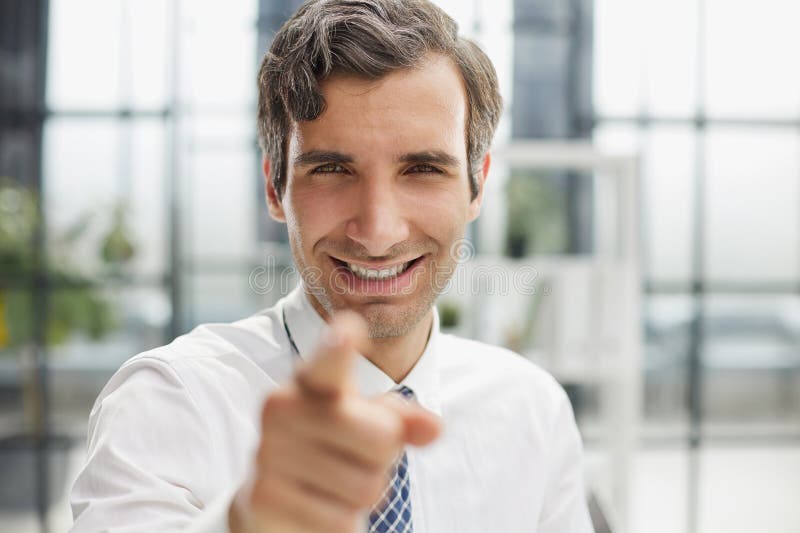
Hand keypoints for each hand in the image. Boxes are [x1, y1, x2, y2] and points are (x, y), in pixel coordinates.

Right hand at [229, 311, 441, 532]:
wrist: (273, 501)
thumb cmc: (332, 450)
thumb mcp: (369, 425)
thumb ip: (402, 419)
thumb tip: (434, 429)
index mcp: (310, 382)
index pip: (330, 363)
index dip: (340, 347)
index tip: (348, 329)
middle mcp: (283, 408)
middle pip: (381, 438)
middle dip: (383, 458)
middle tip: (353, 458)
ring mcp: (268, 451)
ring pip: (366, 486)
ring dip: (363, 494)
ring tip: (334, 484)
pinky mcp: (264, 496)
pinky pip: (342, 520)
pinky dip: (342, 523)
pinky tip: (318, 508)